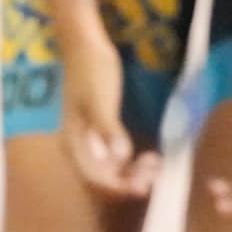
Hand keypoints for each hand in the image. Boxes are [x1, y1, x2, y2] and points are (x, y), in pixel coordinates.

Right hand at [57, 22, 159, 199]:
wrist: (85, 45)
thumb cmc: (92, 71)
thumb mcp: (101, 101)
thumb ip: (108, 129)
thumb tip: (118, 158)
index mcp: (74, 141)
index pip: (96, 176)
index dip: (120, 185)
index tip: (144, 186)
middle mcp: (79, 144)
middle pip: (104, 173)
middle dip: (130, 178)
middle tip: (157, 172)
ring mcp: (88, 136)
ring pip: (111, 164)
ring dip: (133, 169)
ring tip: (157, 163)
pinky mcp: (99, 126)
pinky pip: (114, 151)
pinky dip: (130, 158)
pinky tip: (149, 154)